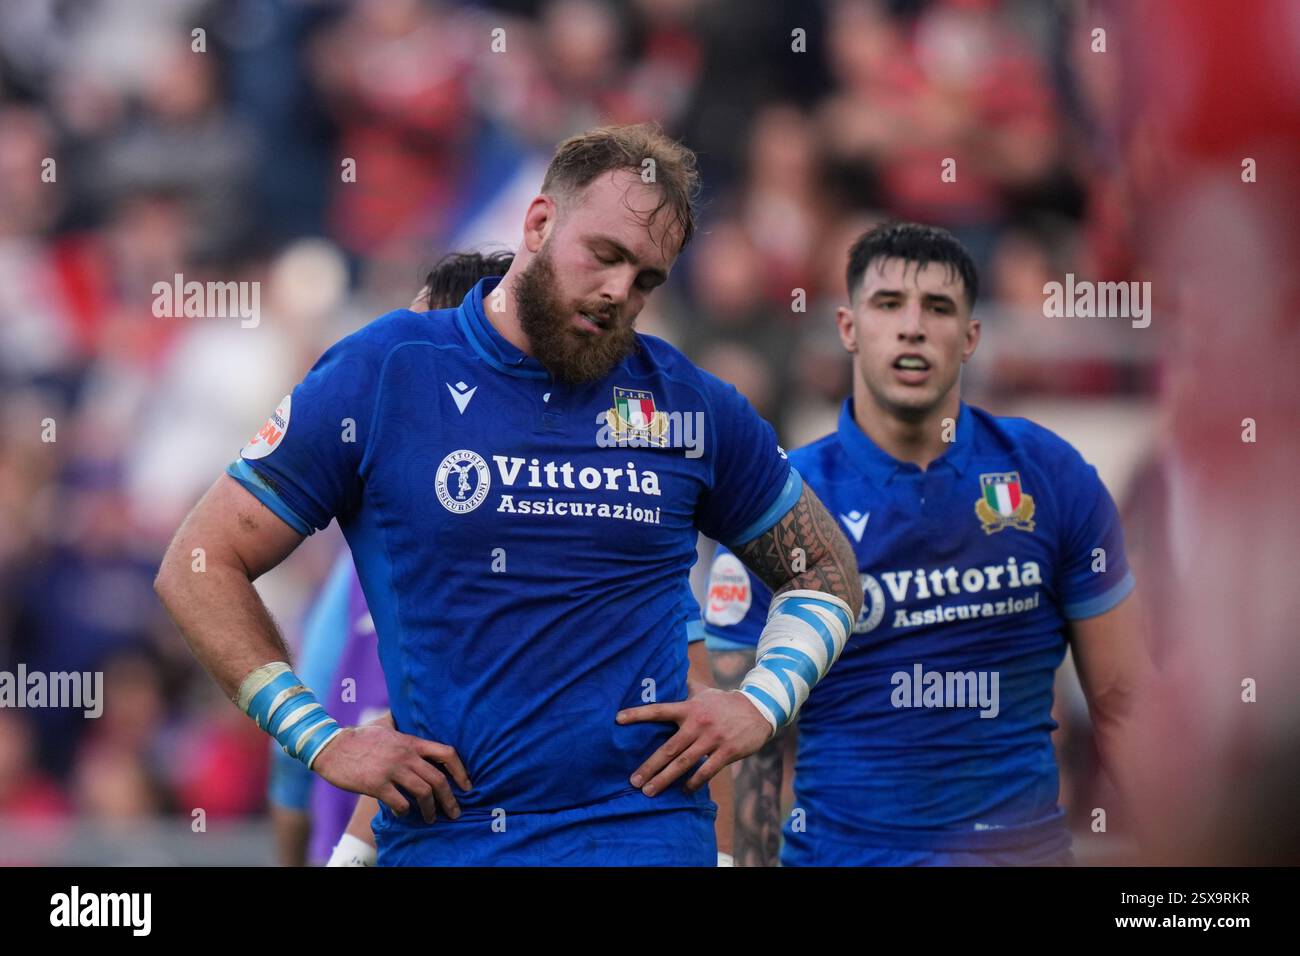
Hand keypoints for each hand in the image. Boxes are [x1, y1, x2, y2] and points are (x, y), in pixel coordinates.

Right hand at [312, 720, 471, 821]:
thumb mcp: (384, 725)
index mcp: (410, 742)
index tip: (467, 785)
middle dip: (450, 799)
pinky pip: (400, 803)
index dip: (461, 771)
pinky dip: (405, 811)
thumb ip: (399, 724)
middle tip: (454, 812)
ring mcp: (391, 770)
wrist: (331, 747)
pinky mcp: (376, 784)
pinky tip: (403, 813)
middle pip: (438, 779)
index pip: (446, 753)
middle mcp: (405, 755)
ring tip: (431, 818)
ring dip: (430, 809)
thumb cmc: (358, 737)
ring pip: (423, 793)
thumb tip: (404, 716)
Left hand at [616, 689, 772, 795]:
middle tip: (633, 781)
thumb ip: (686, 686)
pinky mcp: (727, 752)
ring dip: (665, 779)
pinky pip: (706, 771)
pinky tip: (683, 790)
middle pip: (669, 748)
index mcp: (690, 708)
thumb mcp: (705, 691)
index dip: (638, 714)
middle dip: (649, 766)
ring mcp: (713, 739)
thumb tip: (670, 670)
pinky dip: (693, 782)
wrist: (759, 709)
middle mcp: (698, 723)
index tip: (618, 719)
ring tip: (649, 791)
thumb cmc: (725, 703)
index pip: (659, 710)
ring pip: (684, 763)